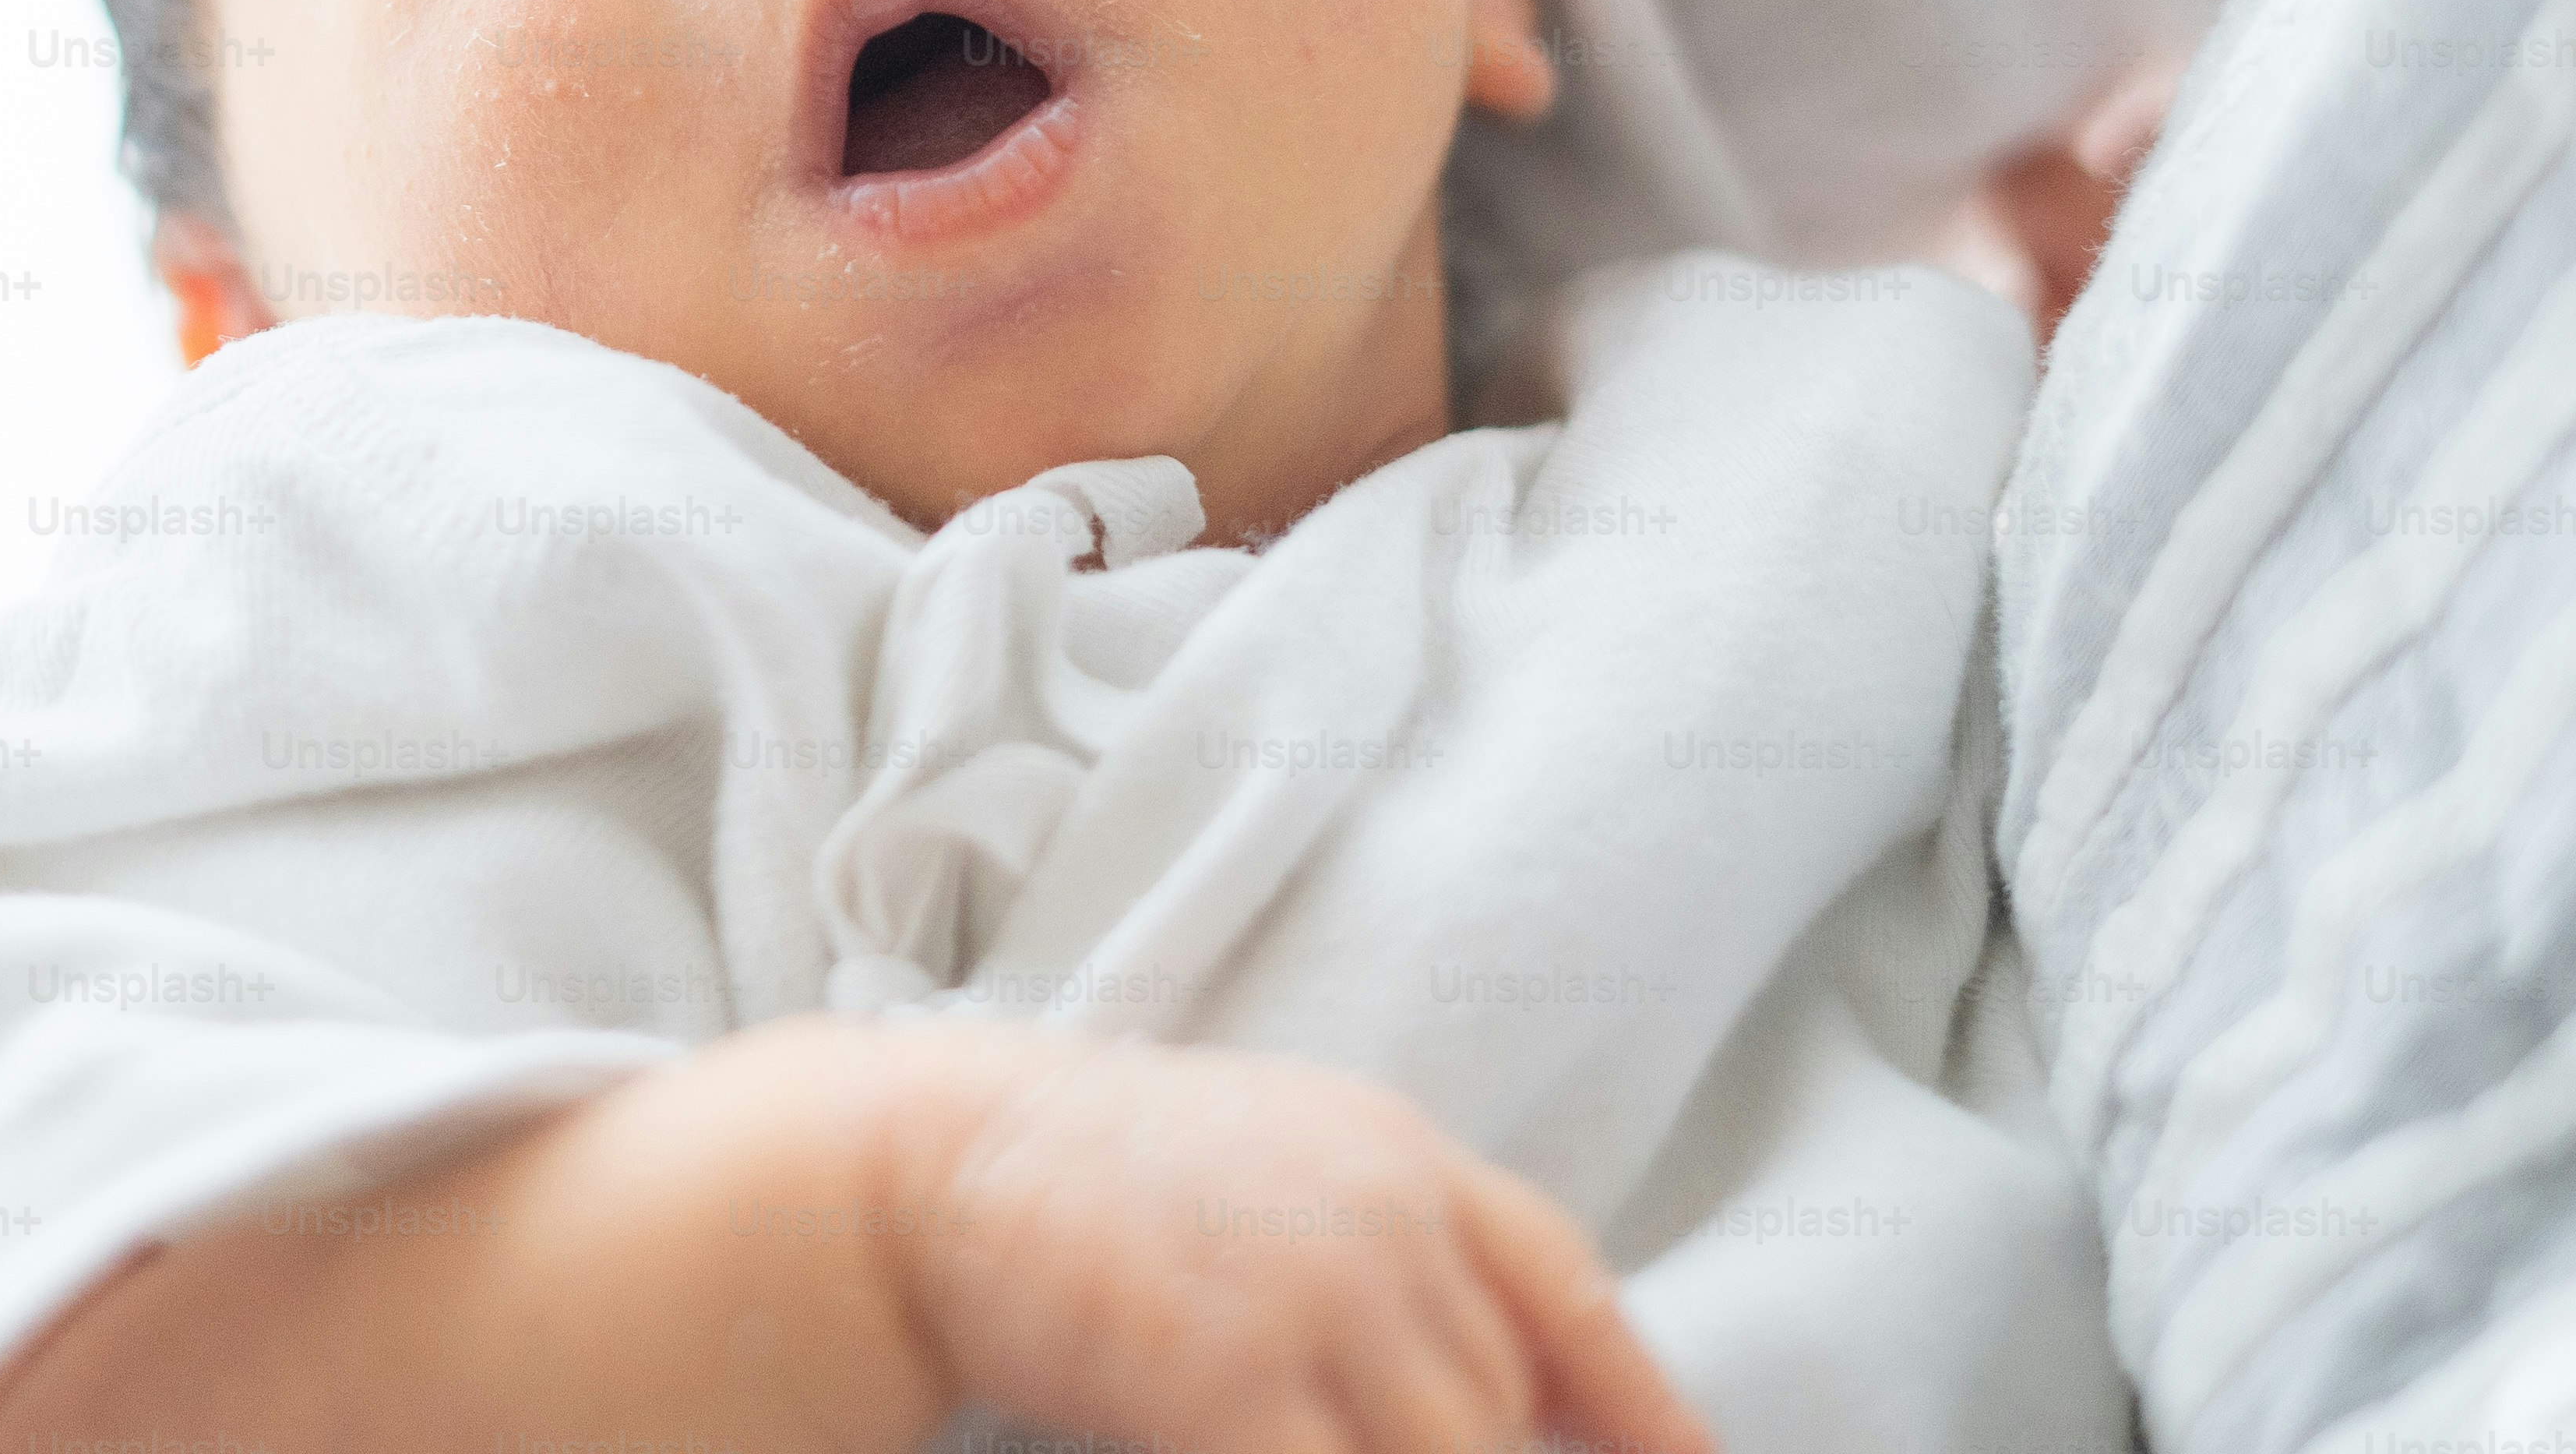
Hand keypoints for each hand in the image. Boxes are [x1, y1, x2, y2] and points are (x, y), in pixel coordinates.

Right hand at [879, 1032, 1709, 1453]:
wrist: (928, 1158)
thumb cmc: (1093, 1182)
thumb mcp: (1275, 1168)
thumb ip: (1389, 1252)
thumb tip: (1499, 1387)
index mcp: (1394, 1151)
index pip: (1563, 1281)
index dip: (1647, 1401)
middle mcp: (1376, 1213)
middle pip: (1498, 1406)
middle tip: (1379, 1440)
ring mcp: (1308, 1296)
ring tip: (1301, 1439)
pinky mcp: (1224, 1382)